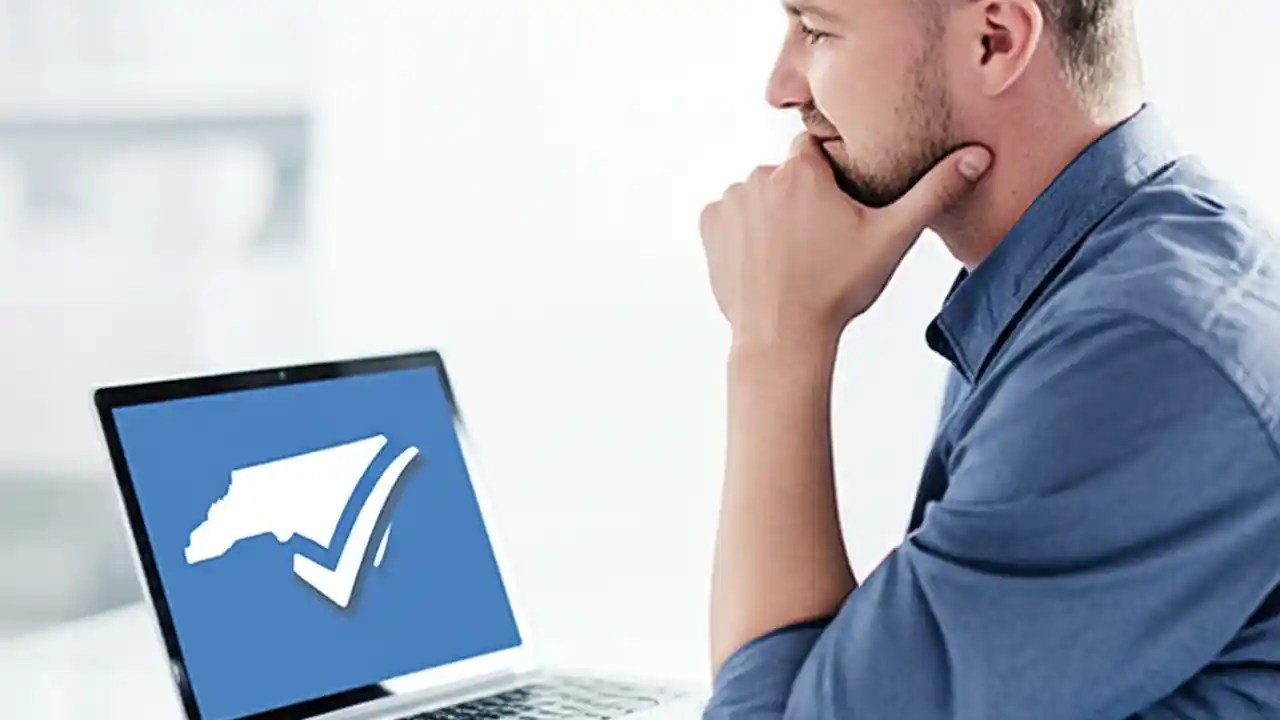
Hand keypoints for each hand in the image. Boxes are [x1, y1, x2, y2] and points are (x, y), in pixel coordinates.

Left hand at [699, 134, 991, 348]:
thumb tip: (980, 155)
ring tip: (793, 257)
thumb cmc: (838, 290)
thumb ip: (934, 192)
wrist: (782, 338)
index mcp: (801, 169)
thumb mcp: (892, 239)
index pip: (818, 151)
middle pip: (788, 175)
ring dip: (772, 215)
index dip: (831, 177)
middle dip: (802, 199)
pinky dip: (744, 232)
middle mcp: (759, 176)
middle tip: (820, 242)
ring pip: (759, 195)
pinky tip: (765, 260)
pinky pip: (731, 215)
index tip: (839, 210)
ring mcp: (731, 201)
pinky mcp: (710, 226)